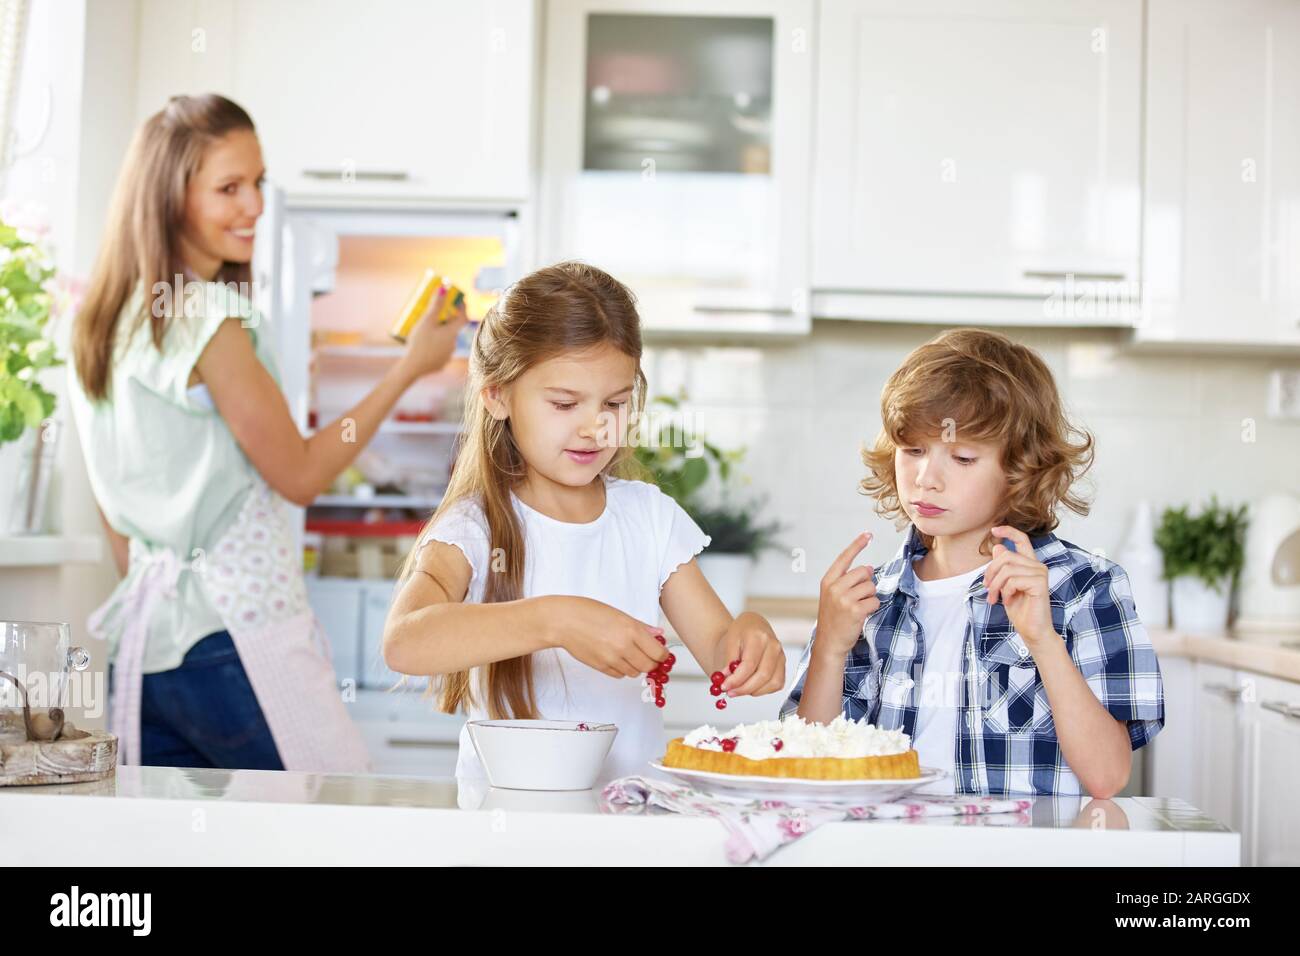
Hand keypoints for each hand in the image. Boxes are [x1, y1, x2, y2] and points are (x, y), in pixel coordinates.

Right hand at [400, 285, 468, 380]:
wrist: (412, 368)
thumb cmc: (420, 342)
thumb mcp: (426, 321)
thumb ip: (435, 305)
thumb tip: (444, 288)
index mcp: (452, 333)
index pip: (463, 317)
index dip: (462, 308)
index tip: (459, 300)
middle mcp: (454, 344)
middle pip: (453, 329)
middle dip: (447, 321)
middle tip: (437, 314)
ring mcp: (448, 355)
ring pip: (446, 341)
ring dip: (440, 334)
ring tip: (428, 329)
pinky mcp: (441, 363)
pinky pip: (440, 351)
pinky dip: (435, 345)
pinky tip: (426, 344)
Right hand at [550, 596, 668, 678]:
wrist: (563, 621)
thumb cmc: (588, 612)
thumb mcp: (619, 614)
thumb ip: (641, 627)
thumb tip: (658, 635)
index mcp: (631, 630)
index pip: (658, 653)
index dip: (663, 655)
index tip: (662, 653)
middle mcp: (623, 647)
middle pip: (649, 666)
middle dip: (652, 663)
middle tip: (649, 656)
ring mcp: (612, 659)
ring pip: (634, 673)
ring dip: (636, 666)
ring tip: (629, 653)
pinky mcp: (601, 667)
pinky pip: (619, 675)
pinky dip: (622, 669)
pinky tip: (616, 657)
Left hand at [716, 613, 786, 696]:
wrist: (751, 627)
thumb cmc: (741, 632)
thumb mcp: (729, 641)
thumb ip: (728, 661)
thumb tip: (727, 680)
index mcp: (759, 636)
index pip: (749, 664)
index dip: (737, 679)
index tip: (725, 686)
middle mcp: (774, 645)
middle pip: (763, 675)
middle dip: (744, 688)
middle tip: (730, 691)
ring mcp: (781, 656)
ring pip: (772, 683)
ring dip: (753, 690)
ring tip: (739, 688)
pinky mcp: (783, 665)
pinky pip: (777, 684)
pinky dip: (763, 690)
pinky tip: (750, 686)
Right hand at [816, 531, 878, 656]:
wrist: (829, 643)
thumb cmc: (833, 618)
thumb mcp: (832, 596)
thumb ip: (847, 581)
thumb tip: (868, 567)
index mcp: (828, 581)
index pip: (844, 558)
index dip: (857, 545)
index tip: (868, 534)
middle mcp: (834, 588)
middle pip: (863, 572)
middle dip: (867, 583)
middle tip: (859, 597)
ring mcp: (844, 599)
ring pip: (870, 587)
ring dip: (870, 597)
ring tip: (859, 608)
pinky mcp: (855, 610)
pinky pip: (874, 601)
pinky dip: (873, 607)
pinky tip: (862, 615)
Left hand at [985, 525, 1055, 643]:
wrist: (1032, 630)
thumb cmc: (1020, 609)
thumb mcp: (1005, 586)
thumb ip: (1003, 568)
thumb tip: (998, 547)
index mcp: (1029, 564)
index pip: (1022, 539)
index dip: (1008, 531)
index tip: (994, 530)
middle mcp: (1037, 565)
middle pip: (1005, 555)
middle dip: (990, 572)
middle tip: (987, 589)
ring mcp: (1040, 573)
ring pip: (1006, 569)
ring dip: (995, 586)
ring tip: (994, 598)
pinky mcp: (1040, 583)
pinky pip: (1013, 580)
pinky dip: (1005, 592)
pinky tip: (1008, 601)